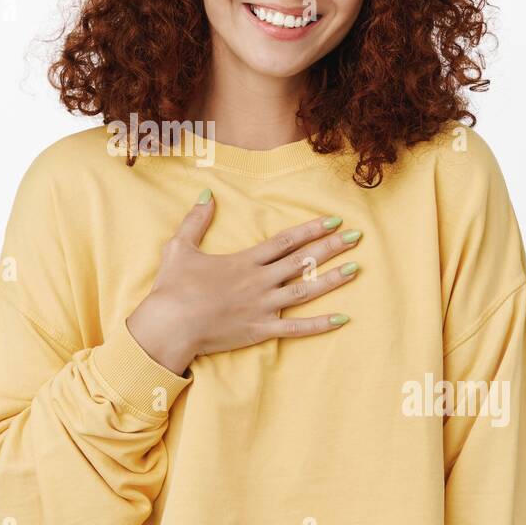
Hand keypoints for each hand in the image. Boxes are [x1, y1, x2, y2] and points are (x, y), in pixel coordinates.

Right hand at [126, 188, 361, 374]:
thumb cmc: (172, 288)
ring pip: (305, 290)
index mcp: (244, 261)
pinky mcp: (260, 330)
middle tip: (356, 237)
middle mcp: (259, 281)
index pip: (286, 241)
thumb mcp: (180, 248)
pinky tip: (342, 319)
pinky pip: (296, 328)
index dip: (311, 229)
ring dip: (332, 279)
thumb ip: (196, 221)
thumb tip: (206, 195)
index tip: (333, 219)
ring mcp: (263, 307)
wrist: (169, 325)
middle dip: (331, 247)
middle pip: (302, 261)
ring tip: (355, 269)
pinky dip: (320, 325)